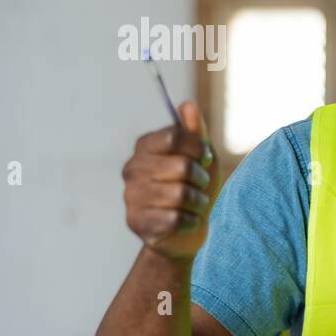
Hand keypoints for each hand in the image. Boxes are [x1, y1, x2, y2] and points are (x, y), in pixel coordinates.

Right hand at [122, 101, 218, 259]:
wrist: (188, 231)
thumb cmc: (195, 188)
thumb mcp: (201, 158)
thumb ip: (196, 133)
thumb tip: (187, 104)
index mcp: (145, 147)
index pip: (174, 137)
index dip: (198, 148)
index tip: (205, 158)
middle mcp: (132, 169)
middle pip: (181, 166)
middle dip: (201, 180)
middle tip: (199, 187)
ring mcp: (130, 196)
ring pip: (180, 195)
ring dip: (198, 203)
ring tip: (195, 205)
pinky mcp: (136, 221)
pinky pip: (175, 219)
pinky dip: (191, 222)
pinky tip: (187, 221)